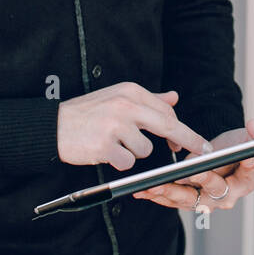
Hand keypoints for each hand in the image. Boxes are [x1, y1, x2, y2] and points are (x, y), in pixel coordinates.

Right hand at [56, 83, 210, 169]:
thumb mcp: (118, 97)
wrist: (53, 126)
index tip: (196, 142)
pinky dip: (120, 162)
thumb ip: (148, 99)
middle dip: (187, 140)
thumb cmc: (88, 113)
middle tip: (200, 151)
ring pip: (145, 150)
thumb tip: (174, 98)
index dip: (182, 129)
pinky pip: (127, 162)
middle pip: (167, 126)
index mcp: (131, 92)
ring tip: (115, 144)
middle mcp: (125, 105)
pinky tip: (106, 153)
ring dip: (134, 153)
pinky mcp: (104, 145)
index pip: (166, 111)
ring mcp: (115, 125)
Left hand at [133, 118, 253, 211]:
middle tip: (190, 171)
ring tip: (155, 184)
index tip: (244, 157)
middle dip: (201, 180)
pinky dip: (158, 195)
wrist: (217, 152)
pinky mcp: (187, 200)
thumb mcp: (253, 134)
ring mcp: (205, 201)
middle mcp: (226, 196)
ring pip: (188, 199)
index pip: (248, 173)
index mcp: (245, 181)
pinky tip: (144, 189)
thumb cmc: (236, 144)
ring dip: (170, 192)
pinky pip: (171, 201)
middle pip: (214, 190)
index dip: (248, 165)